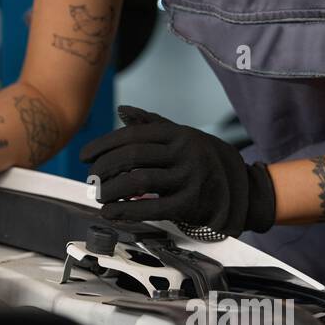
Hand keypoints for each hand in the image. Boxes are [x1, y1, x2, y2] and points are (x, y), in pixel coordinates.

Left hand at [78, 105, 275, 232]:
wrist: (240, 188)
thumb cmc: (202, 160)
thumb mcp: (181, 136)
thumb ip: (151, 124)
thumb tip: (123, 111)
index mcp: (177, 133)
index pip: (132, 136)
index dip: (103, 145)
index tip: (84, 156)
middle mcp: (184, 152)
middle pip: (132, 157)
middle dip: (104, 169)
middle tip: (91, 179)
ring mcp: (189, 177)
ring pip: (138, 181)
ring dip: (111, 190)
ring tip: (99, 196)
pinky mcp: (191, 204)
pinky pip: (152, 208)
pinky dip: (126, 211)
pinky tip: (112, 213)